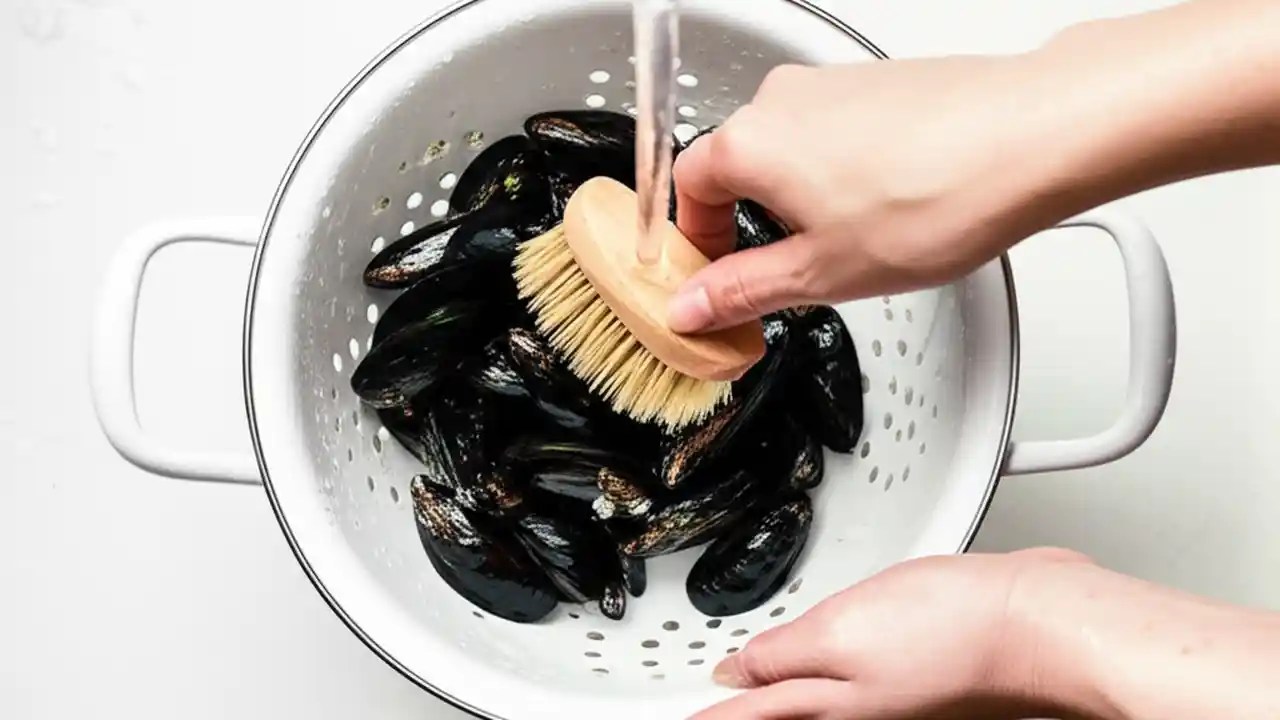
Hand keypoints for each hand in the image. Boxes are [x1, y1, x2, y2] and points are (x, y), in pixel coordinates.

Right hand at [667, 0, 1279, 333]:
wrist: (1033, 138)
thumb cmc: (938, 194)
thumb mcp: (823, 273)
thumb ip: (742, 291)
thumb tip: (693, 307)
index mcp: (749, 143)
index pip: (687, 193)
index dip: (696, 245)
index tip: (715, 279)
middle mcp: (781, 101)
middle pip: (734, 168)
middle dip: (748, 226)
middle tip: (781, 276)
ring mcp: (831, 85)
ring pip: (787, 150)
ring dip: (797, 201)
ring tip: (846, 247)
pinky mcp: (876, 84)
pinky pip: (832, 133)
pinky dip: (838, 174)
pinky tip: (882, 210)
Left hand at [689, 548, 1099, 719]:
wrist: (1040, 624)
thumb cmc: (954, 630)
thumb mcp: (842, 632)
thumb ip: (781, 657)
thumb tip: (730, 678)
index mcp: (832, 708)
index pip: (750, 717)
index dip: (712, 716)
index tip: (683, 716)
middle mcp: (860, 712)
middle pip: (781, 715)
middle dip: (739, 713)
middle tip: (702, 709)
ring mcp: (890, 698)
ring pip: (815, 702)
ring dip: (775, 700)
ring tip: (741, 695)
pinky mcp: (917, 677)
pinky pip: (853, 686)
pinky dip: (822, 683)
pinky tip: (816, 673)